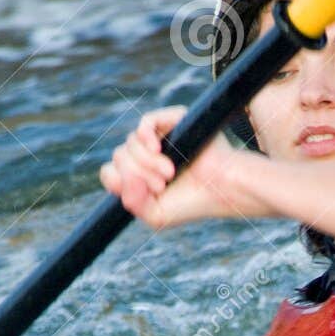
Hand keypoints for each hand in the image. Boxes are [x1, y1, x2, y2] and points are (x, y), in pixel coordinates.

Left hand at [98, 106, 251, 228]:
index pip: (111, 171)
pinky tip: (157, 150)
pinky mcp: (173, 120)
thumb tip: (123, 176)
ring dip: (147, 163)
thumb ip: (131, 202)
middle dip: (138, 175)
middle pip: (119, 157)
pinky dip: (145, 136)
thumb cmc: (193, 203)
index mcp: (140, 174)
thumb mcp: (156, 215)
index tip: (143, 192)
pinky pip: (145, 122)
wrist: (224, 190)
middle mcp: (146, 153)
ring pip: (130, 142)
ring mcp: (159, 136)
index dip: (119, 182)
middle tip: (163, 185)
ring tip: (170, 173)